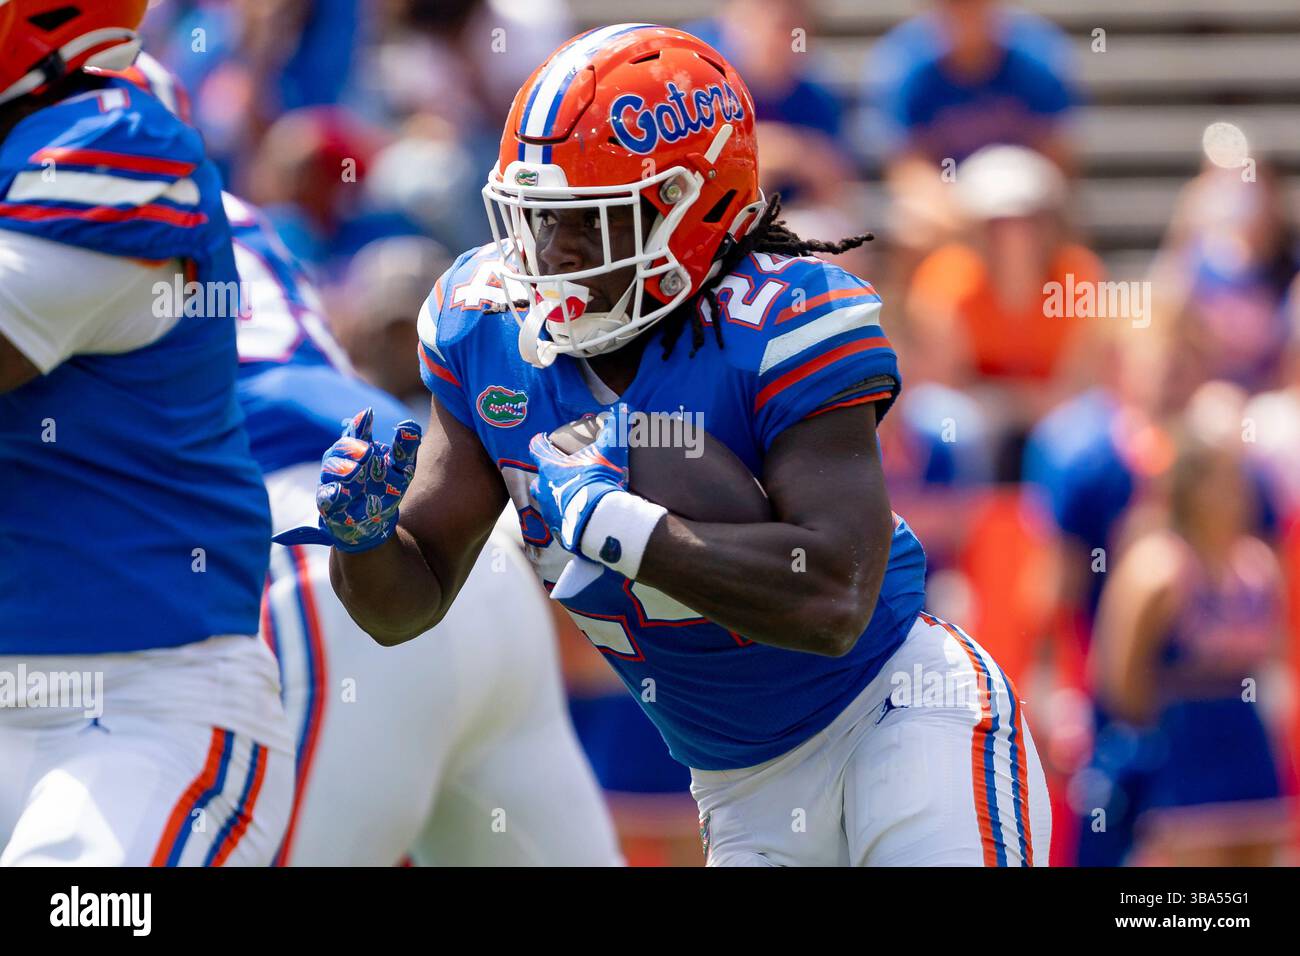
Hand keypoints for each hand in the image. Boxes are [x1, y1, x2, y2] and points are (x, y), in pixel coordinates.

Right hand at [272, 407, 422, 552]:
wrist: (376, 522)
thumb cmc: (388, 489)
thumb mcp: (402, 469)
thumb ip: (405, 448)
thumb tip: (410, 424)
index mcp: (361, 450)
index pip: (358, 432)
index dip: (361, 423)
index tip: (369, 413)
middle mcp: (344, 461)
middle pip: (342, 447)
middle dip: (352, 448)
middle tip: (367, 451)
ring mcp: (333, 480)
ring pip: (331, 469)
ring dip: (342, 468)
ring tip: (356, 471)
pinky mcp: (327, 502)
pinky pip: (325, 495)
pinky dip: (331, 493)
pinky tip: (339, 492)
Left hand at [528, 412, 626, 554]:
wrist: (599, 520)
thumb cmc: (599, 481)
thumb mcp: (610, 451)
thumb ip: (616, 428)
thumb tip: (624, 408)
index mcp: (551, 468)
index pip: (537, 449)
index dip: (539, 443)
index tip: (541, 439)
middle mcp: (544, 489)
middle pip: (539, 480)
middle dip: (547, 477)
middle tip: (561, 475)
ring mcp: (549, 513)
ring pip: (547, 503)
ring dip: (557, 499)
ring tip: (571, 499)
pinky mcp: (558, 532)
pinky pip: (560, 525)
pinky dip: (568, 521)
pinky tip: (580, 520)